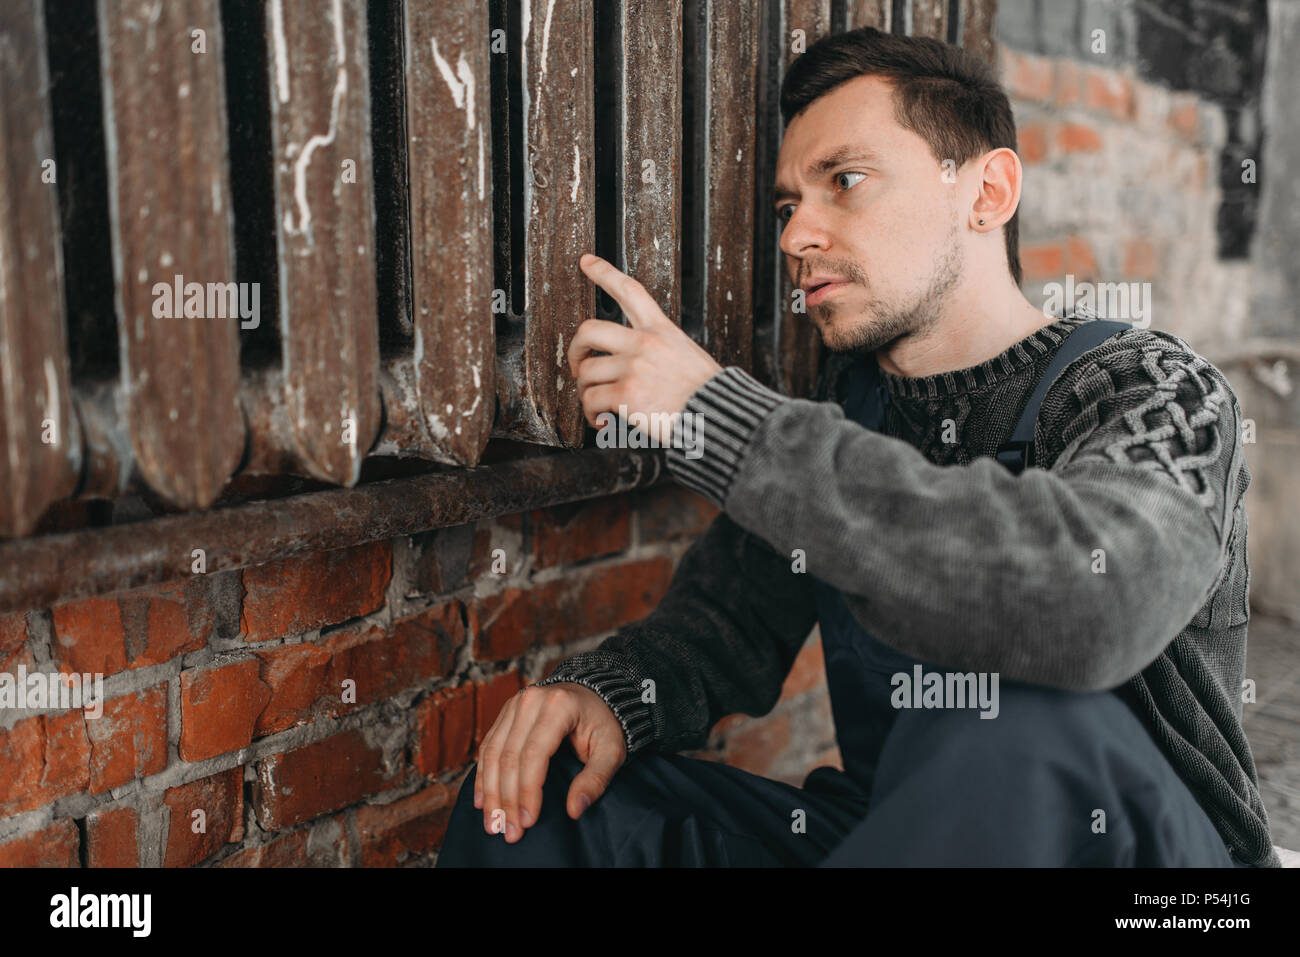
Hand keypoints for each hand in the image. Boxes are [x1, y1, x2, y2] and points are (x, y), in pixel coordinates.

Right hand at [473, 682, 627, 842]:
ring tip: (493, 824)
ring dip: (490, 793)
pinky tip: (483, 801)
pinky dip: (483, 776)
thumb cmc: (604, 724)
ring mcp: (515, 704)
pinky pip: (488, 747)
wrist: (594, 695)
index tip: (527, 822)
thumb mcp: (612, 750)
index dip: (527, 792)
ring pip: (492, 753)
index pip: (534, 755)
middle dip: (507, 799)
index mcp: (559, 706)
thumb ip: (596, 779)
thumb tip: (574, 810)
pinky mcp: (506, 713)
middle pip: (509, 756)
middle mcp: (531, 701)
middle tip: (509, 833)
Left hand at [570, 253, 723, 442]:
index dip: (604, 273)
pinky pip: (591, 400)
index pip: (629, 291)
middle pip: (589, 330)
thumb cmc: (707, 394)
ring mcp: (633, 367)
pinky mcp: (626, 394)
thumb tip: (629, 365)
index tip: (586, 261)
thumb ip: (659, 351)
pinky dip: (591, 414)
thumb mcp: (687, 355)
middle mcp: (644, 343)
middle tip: (578, 366)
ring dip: (586, 392)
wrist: (719, 414)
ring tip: (597, 406)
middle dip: (575, 349)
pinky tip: (602, 420)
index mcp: (661, 330)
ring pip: (587, 373)